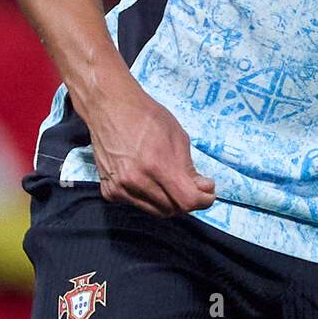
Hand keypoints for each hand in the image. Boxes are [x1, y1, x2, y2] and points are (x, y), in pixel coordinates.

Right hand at [81, 79, 215, 216]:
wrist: (110, 108)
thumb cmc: (147, 116)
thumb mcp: (178, 137)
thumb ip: (189, 167)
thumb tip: (202, 189)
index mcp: (156, 165)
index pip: (186, 201)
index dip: (203, 200)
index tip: (208, 193)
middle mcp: (136, 181)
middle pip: (172, 209)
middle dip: (187, 200)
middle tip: (193, 187)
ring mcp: (120, 188)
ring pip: (156, 210)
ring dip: (170, 201)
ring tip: (172, 182)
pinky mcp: (109, 191)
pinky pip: (138, 204)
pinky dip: (149, 198)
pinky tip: (151, 181)